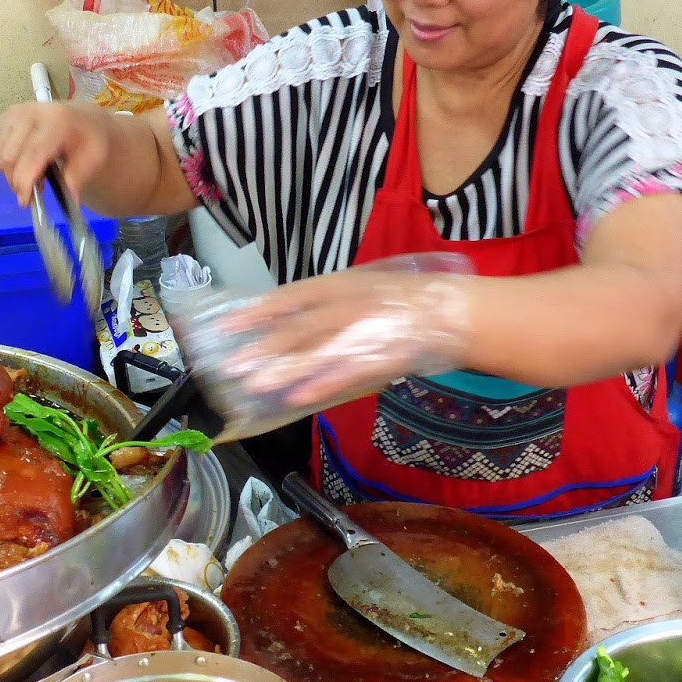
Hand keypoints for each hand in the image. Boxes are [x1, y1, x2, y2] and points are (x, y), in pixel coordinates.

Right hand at [0, 100, 114, 205]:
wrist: (80, 118)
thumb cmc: (88, 139)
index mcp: (56, 120)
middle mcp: (30, 112)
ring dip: (11, 173)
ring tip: (34, 173)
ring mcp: (13, 114)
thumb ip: (77, 178)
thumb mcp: (93, 158)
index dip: (25, 180)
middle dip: (18, 181)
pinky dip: (4, 164)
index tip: (25, 201)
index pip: (32, 153)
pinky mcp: (3, 118)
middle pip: (10, 157)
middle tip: (36, 189)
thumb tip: (68, 201)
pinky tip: (23, 162)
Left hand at [218, 268, 473, 407]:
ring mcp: (368, 330)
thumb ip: (327, 308)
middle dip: (264, 347)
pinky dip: (323, 384)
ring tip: (255, 384)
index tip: (228, 326)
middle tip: (232, 365)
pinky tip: (298, 397)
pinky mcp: (384, 356)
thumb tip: (282, 326)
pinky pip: (348, 373)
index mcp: (344, 283)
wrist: (452, 312)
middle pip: (300, 326)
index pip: (293, 296)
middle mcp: (351, 304)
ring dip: (284, 369)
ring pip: (319, 351)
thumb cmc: (402, 303)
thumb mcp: (362, 289)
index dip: (259, 311)